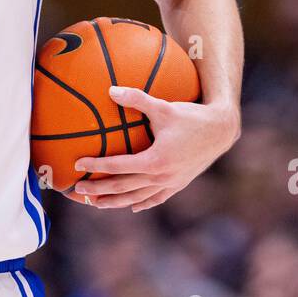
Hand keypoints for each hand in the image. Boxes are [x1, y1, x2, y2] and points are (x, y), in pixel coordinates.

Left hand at [67, 85, 239, 211]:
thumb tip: (110, 90)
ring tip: (95, 204)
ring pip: (137, 198)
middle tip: (76, 189)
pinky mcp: (178, 184)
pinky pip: (156, 198)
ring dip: (115, 202)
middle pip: (123, 188)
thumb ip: (136, 98)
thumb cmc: (191, 116)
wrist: (221, 130)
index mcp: (155, 160)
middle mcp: (161, 176)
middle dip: (98, 190)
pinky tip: (133, 206)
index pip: (118, 167)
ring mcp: (170, 183)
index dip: (96, 166)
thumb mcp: (163, 106)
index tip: (77, 165)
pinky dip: (142, 203)